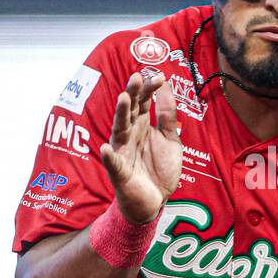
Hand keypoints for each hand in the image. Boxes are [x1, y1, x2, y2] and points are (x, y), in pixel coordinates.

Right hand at [99, 71, 181, 223]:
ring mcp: (123, 152)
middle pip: (130, 110)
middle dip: (133, 94)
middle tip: (136, 78)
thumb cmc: (160, 169)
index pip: (143, 102)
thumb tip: (166, 86)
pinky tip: (106, 148)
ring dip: (121, 114)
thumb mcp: (171, 139)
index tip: (159, 76)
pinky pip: (113, 163)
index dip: (150, 89)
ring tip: (123, 99)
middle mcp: (130, 135)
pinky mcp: (120, 172)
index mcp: (143, 125)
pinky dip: (109, 156)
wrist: (155, 200)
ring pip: (120, 130)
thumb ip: (168, 115)